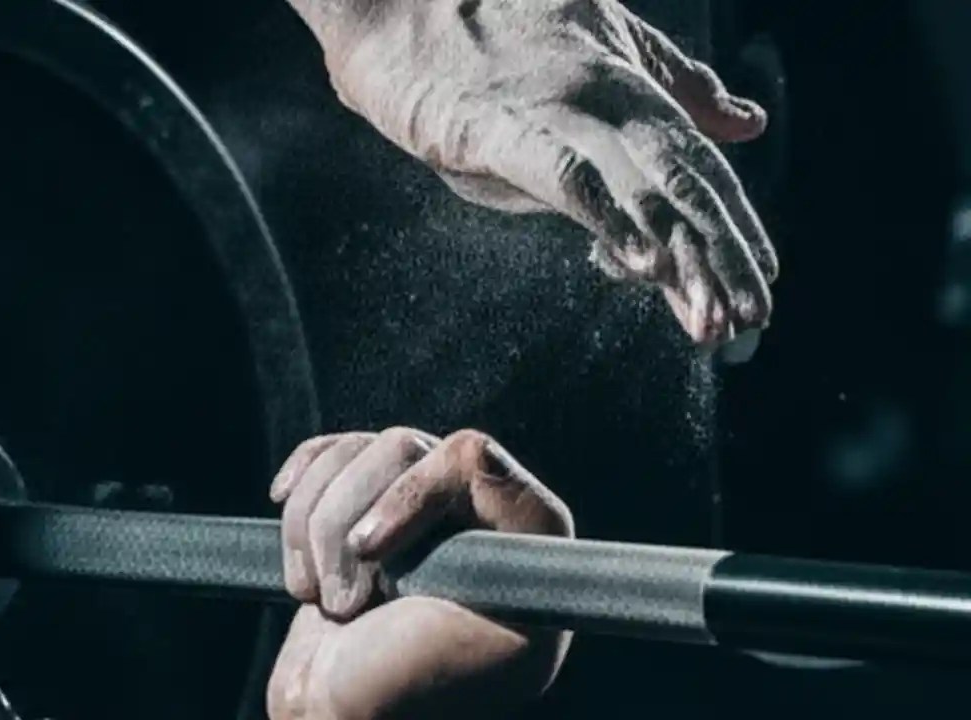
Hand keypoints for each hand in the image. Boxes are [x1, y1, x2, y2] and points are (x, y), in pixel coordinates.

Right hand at [266, 428, 574, 718]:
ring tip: (315, 593)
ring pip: (355, 450)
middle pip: (399, 447)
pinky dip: (301, 481)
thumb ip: (486, 564)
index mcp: (525, 540)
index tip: (370, 555)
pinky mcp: (367, 502)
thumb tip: (480, 463)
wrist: (334, 714)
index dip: (408, 496)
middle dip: (344, 526)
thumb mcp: (460, 640)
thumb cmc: (403, 691)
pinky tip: (282, 502)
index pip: (470, 458)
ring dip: (313, 523)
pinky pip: (331, 453)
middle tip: (341, 604)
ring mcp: (420, 503)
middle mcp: (477, 512)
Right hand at [289, 0, 777, 344]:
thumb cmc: (488, 27)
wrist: (395, 1)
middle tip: (751, 319)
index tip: (761, 288)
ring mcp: (557, 112)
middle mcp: (607, 101)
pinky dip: (606, 216)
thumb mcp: (598, 49)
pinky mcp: (498, 128)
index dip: (732, 229)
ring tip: (707, 315)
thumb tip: (749, 124)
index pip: (697, 168)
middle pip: (681, 186)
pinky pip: (564, 176)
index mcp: (631, 90)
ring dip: (678, 257)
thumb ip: (674, 87)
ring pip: (635, 188)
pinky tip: (639, 262)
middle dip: (718, 257)